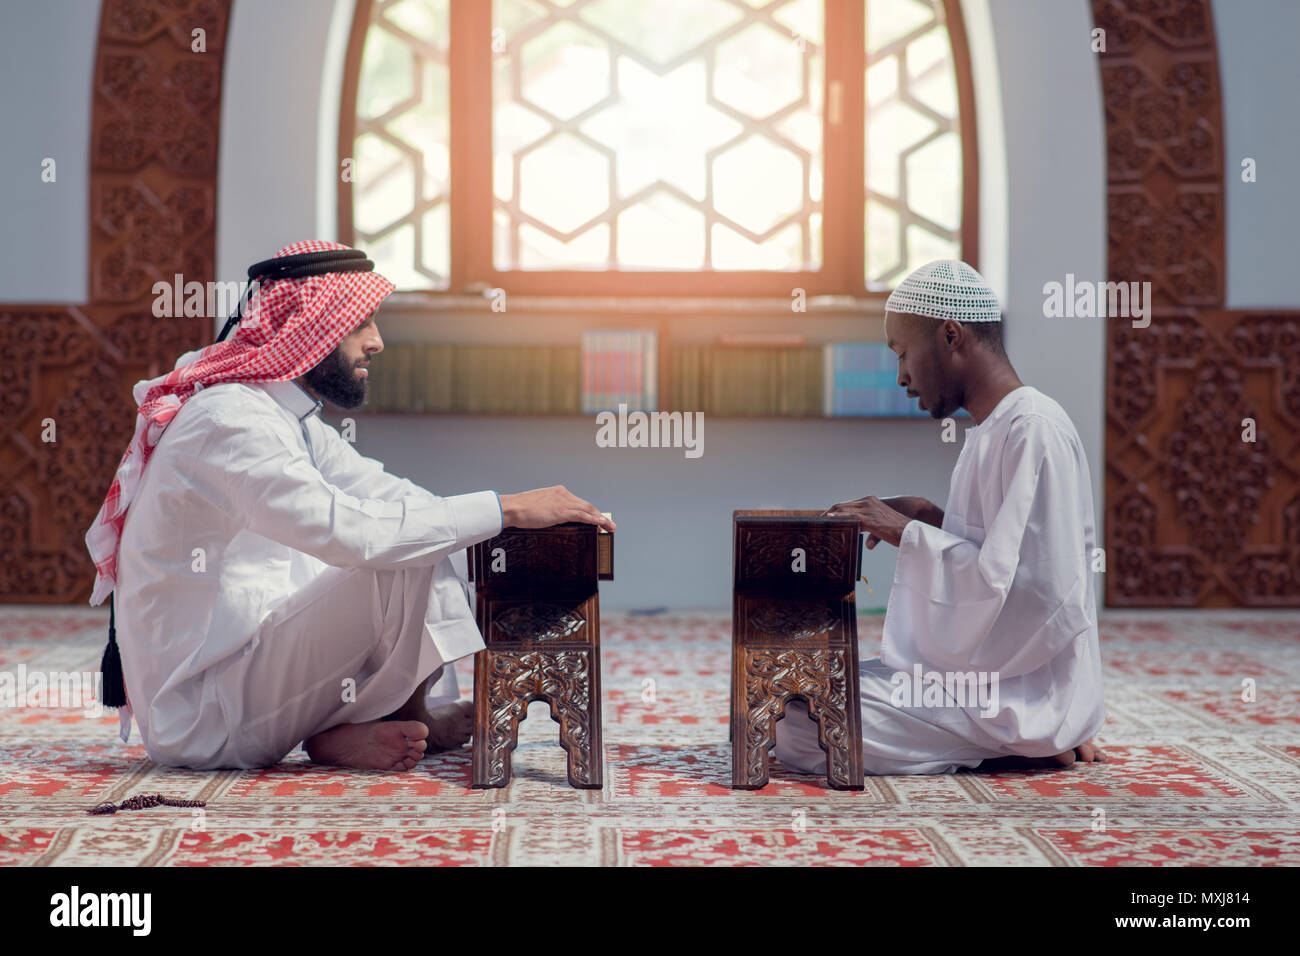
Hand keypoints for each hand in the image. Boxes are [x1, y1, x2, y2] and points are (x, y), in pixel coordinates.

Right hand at [498, 485, 614, 531]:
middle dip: (599, 515)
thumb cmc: (520, 508)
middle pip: (586, 505)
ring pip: (588, 510)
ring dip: (601, 519)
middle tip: (608, 524)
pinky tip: (601, 524)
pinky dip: (594, 520)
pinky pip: (583, 515)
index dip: (589, 511)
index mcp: (557, 492)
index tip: (596, 517)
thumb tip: (553, 518)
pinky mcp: (561, 511)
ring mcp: (563, 502)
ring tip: (609, 527)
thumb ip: (548, 509)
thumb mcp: (538, 506)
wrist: (512, 507)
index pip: (578, 502)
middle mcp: (563, 494)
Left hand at [821, 495, 913, 548]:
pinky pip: (850, 518)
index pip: (846, 505)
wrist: (915, 526)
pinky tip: (830, 522)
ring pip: (843, 510)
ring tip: (819, 523)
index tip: (824, 519)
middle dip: (827, 514)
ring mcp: (869, 510)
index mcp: (869, 503)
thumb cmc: (901, 528)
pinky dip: (838, 519)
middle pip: (841, 506)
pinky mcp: (871, 519)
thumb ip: (873, 535)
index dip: (834, 512)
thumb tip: (868, 545)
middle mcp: (867, 503)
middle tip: (816, 523)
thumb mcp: (883, 529)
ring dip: (829, 516)